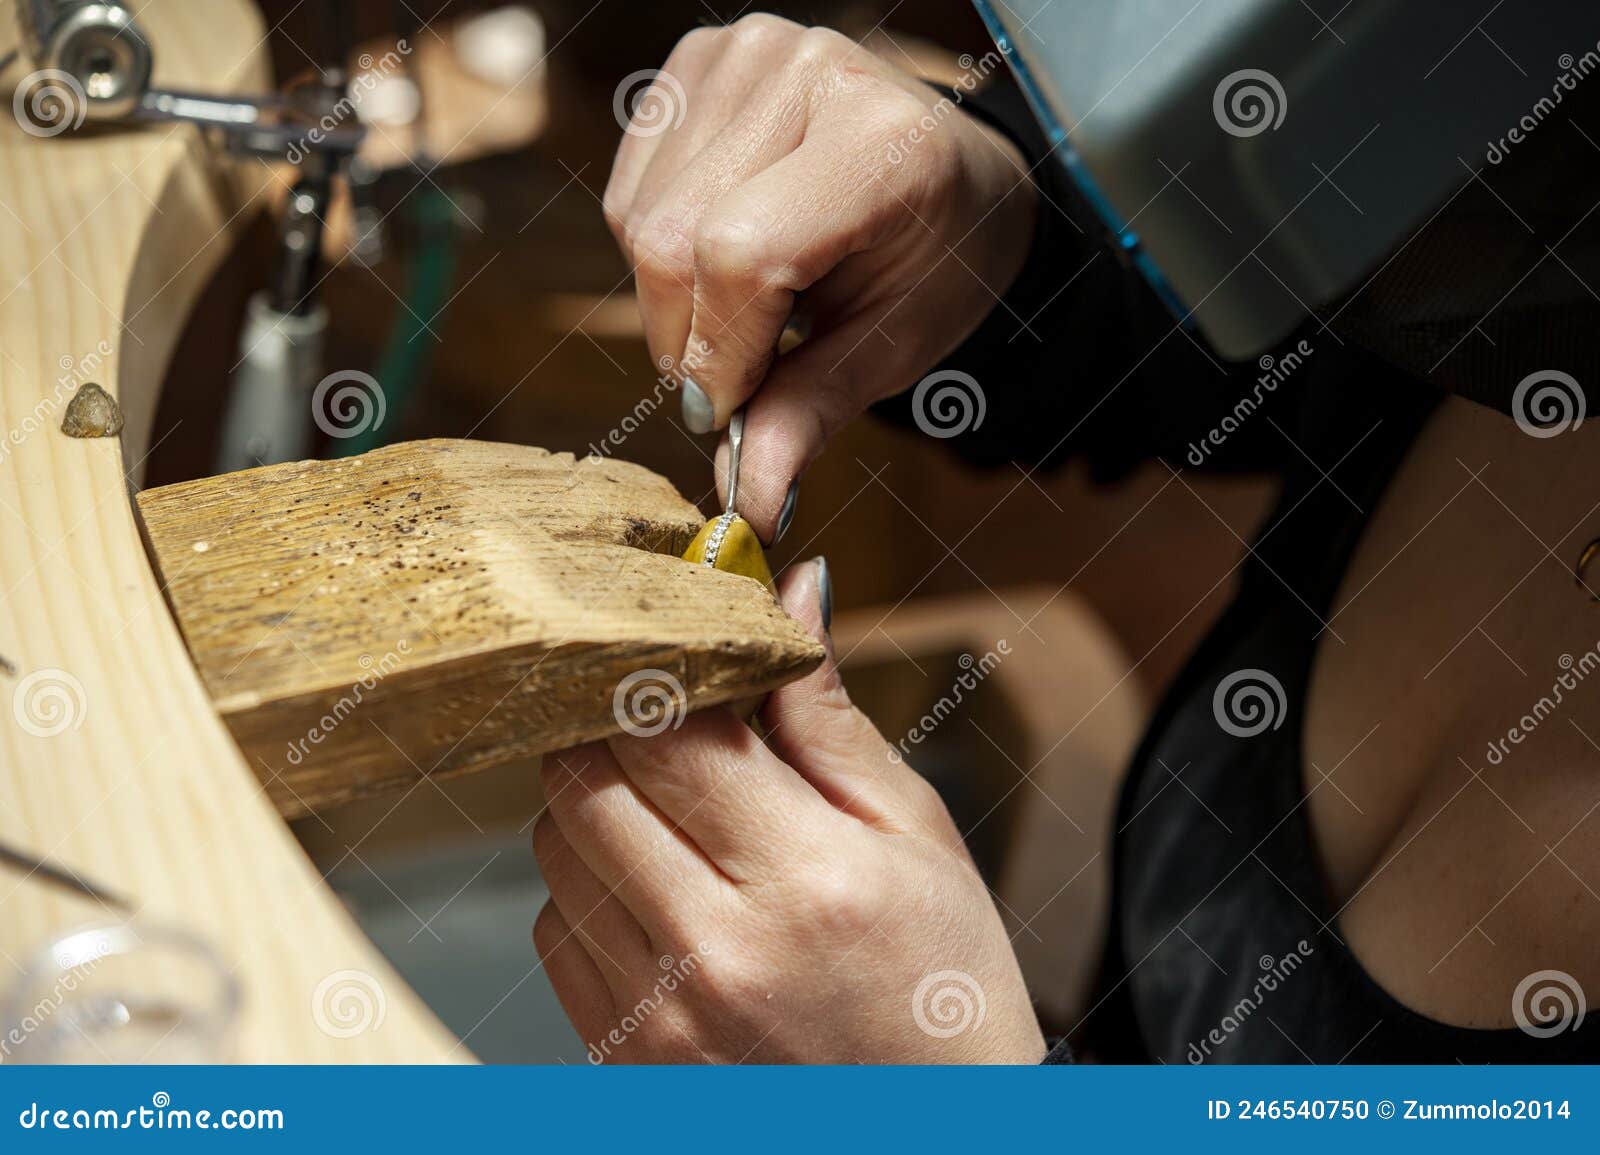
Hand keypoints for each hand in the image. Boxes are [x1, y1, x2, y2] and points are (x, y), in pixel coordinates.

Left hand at [532, 560, 1045, 1062]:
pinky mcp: (621, 1057)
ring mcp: (656, 1016)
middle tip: (671, 727)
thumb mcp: (915, 838)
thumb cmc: (942, 990)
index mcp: (804, 880)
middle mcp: (713, 952)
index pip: (663, 731)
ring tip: (681, 821)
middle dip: (614, 729)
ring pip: (554, 849)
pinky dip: (590, 890)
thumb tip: (788, 594)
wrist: (932, 1139)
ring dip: (599, 808)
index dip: (657, 672)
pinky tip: (665, 895)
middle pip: (582, 781)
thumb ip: (829, 719)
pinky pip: (552, 930)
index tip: (678, 654)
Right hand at [605, 15, 1037, 540]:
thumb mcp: (894, 347)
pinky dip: (656, 251)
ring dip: (671, 301)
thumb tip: (750, 504)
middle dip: (687, 341)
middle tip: (731, 381)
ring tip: (745, 312)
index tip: (726, 415)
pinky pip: (630, 190)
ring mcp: (746, 51)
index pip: (742, 254)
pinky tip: (719, 259)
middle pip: (674, 239)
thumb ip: (812, 413)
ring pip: (639, 221)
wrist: (954, 180)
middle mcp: (809, 72)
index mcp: (882, 143)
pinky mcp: (700, 60)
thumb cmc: (935, 265)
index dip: (719, 354)